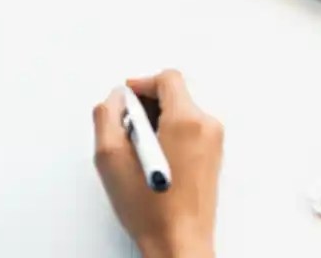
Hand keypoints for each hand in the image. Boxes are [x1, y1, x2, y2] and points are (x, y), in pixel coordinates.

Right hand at [93, 70, 222, 257]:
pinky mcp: (212, 157)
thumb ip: (107, 116)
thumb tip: (115, 100)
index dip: (141, 85)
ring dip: (157, 123)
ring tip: (141, 154)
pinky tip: (155, 163)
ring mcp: (213, 143)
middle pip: (174, 95)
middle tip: (128, 133)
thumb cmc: (152, 210)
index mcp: (186, 120)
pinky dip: (168, 136)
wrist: (179, 244)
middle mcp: (205, 127)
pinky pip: (188, 131)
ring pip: (180, 113)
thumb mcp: (110, 157)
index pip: (167, 78)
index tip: (126, 102)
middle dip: (147, 107)